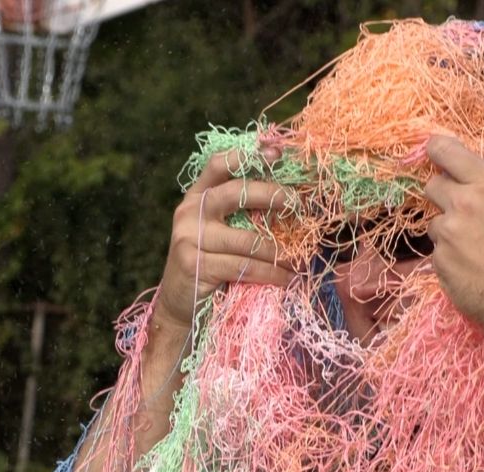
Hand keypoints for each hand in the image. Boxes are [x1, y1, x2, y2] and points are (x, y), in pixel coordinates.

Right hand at [155, 148, 294, 328]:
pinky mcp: (195, 265)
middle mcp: (189, 212)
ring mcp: (190, 238)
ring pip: (247, 239)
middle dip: (272, 194)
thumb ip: (242, 215)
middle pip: (236, 192)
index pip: (219, 165)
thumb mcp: (222, 234)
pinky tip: (287, 279)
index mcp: (198, 197)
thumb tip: (291, 198)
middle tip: (299, 202)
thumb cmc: (212, 266)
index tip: (277, 152)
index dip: (248, 155)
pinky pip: (244, 267)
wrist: (181, 307)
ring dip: (280, 251)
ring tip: (301, 259)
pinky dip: (272, 274)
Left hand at [424, 135, 483, 340]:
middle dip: (441, 194)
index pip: (449, 152)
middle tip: (460, 209)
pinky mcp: (438, 260)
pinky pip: (437, 252)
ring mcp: (446, 233)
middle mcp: (464, 204)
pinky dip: (450, 258)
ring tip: (477, 251)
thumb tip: (476, 183)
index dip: (437, 149)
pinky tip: (473, 270)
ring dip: (448, 231)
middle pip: (432, 185)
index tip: (432, 149)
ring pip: (435, 222)